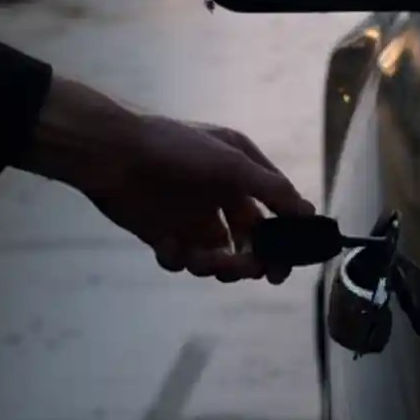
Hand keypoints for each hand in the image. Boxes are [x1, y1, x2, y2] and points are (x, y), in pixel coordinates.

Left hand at [17, 77, 314, 282]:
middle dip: (251, 259)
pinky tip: (169, 247)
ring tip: (206, 260)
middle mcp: (219, 196)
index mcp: (240, 174)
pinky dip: (180, 260)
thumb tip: (309, 213)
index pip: (273, 212)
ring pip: (217, 256)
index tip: (287, 265)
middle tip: (251, 270)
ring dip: (217, 264)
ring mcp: (190, 216)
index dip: (283, 239)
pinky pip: (181, 259)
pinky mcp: (161, 233)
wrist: (111, 154)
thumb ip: (272, 190)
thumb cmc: (176, 150)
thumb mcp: (232, 164)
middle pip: (248, 241)